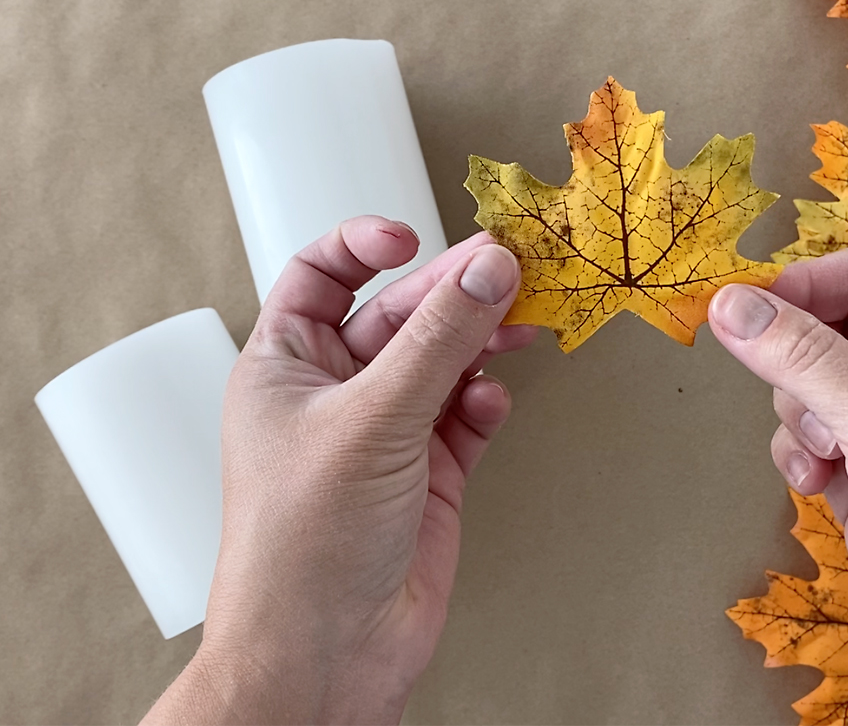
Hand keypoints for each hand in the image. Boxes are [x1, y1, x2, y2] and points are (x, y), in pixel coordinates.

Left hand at [144, 217, 534, 723]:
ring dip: (481, 341)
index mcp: (288, 366)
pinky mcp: (432, 472)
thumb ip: (438, 339)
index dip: (361, 246)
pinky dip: (486, 402)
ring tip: (520, 324)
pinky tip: (491, 402)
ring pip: (444, 361)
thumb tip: (488, 269)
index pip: (319, 277)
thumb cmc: (304, 543)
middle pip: (402, 315)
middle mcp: (337, 393)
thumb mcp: (371, 420)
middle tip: (508, 270)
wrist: (329, 652)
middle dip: (452, 292)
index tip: (412, 236)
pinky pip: (468, 415)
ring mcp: (388, 433)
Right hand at [708, 249, 847, 724]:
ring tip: (827, 456)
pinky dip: (799, 456)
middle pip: (828, 329)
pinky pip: (806, 436)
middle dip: (801, 366)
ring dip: (799, 417)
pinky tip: (816, 485)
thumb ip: (804, 357)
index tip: (745, 309)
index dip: (803, 288)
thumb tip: (731, 303)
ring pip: (809, 385)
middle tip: (804, 402)